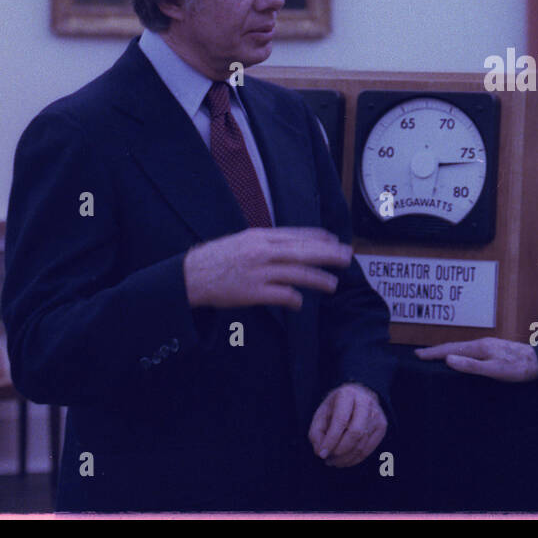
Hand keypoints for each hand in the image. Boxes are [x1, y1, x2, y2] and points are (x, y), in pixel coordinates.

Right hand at [183, 227, 351, 309]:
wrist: (191, 275)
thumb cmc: (218, 258)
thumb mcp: (244, 240)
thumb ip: (268, 242)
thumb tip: (293, 245)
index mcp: (261, 236)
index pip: (298, 235)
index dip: (320, 238)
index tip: (336, 241)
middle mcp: (263, 251)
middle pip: (304, 252)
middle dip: (329, 255)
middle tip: (347, 258)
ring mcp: (259, 272)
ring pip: (298, 274)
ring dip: (319, 280)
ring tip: (333, 285)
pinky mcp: (253, 292)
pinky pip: (281, 295)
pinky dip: (294, 299)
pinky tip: (301, 302)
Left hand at [309, 383, 387, 467]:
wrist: (357, 395)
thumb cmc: (335, 408)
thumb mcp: (321, 414)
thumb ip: (316, 433)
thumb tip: (321, 452)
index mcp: (347, 394)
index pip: (341, 421)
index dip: (331, 440)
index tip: (322, 454)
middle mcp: (365, 402)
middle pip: (355, 432)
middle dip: (340, 450)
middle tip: (328, 459)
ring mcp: (376, 414)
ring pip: (362, 443)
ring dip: (346, 458)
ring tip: (333, 461)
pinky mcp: (382, 425)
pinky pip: (368, 449)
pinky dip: (355, 459)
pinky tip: (344, 461)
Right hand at [414, 337, 537, 381]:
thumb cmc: (518, 368)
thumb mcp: (494, 370)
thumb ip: (471, 365)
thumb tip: (448, 360)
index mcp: (480, 347)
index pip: (451, 350)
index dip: (434, 353)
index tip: (418, 355)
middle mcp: (483, 343)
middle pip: (454, 346)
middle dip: (437, 350)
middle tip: (421, 354)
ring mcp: (489, 345)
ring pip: (463, 347)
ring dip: (448, 351)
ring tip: (436, 355)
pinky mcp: (495, 350)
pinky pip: (471, 350)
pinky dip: (460, 353)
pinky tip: (462, 357)